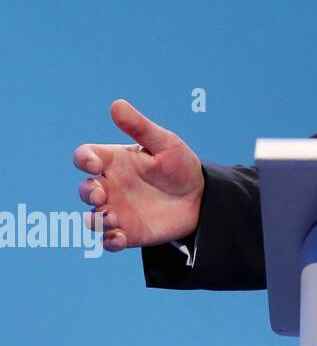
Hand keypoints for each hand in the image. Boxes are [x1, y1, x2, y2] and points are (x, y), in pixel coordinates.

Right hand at [72, 99, 204, 252]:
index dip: (83, 160)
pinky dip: (110, 241)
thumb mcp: (164, 143)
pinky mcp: (128, 232)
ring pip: (93, 218)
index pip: (85, 158)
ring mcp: (117, 210)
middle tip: (103, 193)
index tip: (95, 164)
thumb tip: (116, 104)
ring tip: (112, 217)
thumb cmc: (180, 165)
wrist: (203, 197)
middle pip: (85, 189)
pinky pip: (109, 241)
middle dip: (88, 191)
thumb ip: (140, 127)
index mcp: (114, 161)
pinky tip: (120, 237)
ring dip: (97, 220)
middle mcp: (111, 186)